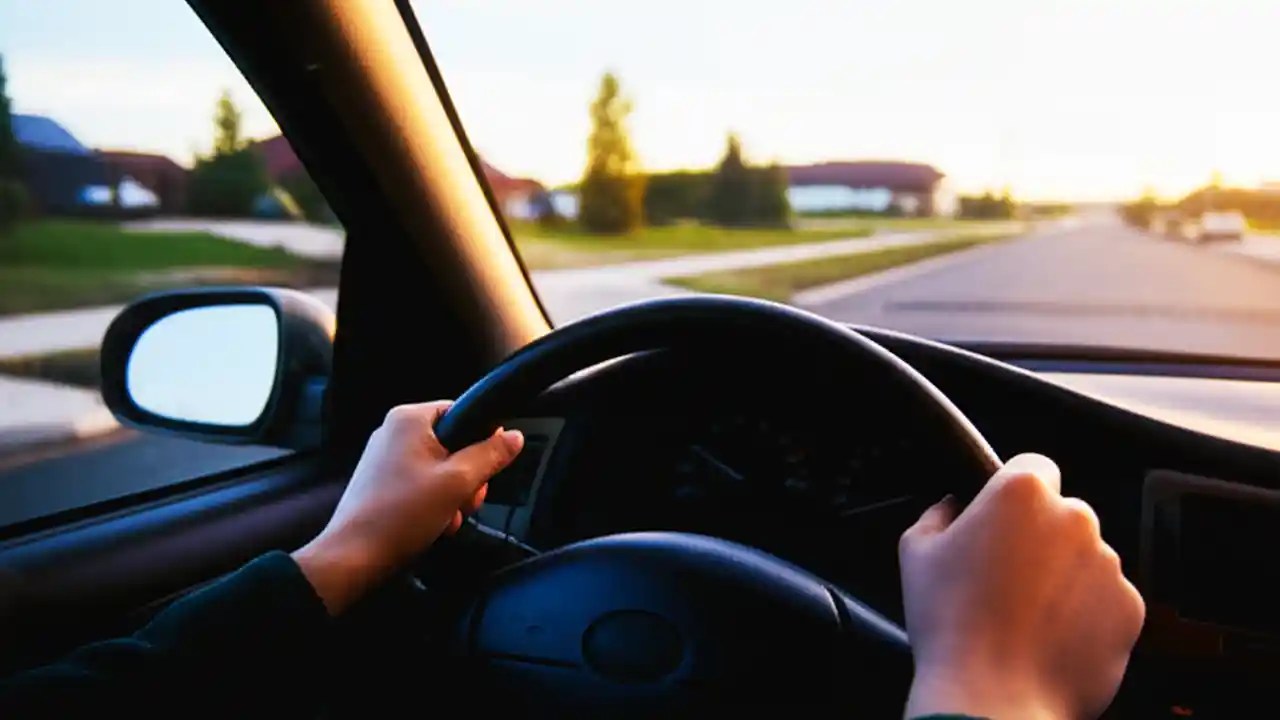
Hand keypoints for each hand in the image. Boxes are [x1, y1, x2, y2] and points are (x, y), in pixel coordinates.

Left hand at [293, 401, 523, 614]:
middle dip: (468, 477)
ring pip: (441, 469)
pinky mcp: (382, 484)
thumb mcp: (457, 482)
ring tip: (446, 518)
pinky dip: (434, 504)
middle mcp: (394, 432)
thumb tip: (515, 436)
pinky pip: (422, 484)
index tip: (487, 468)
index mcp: (409, 419)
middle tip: (465, 500)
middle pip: (454, 444)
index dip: (482, 439)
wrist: (354, 557)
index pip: (462, 412)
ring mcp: (385, 459)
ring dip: (453, 496)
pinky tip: (434, 525)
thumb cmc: (403, 513)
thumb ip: (490, 455)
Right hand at [900, 454, 1144, 719]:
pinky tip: (1048, 637)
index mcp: (1021, 493)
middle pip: (1062, 514)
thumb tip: (951, 507)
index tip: (1001, 521)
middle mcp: (1075, 518)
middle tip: (1006, 577)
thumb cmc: (951, 624)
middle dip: (1041, 538)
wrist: (993, 698)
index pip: (1032, 467)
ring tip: (1025, 616)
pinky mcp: (1130, 608)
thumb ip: (938, 514)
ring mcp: (1109, 564)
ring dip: (1064, 576)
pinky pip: (1106, 599)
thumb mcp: (917, 553)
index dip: (1014, 494)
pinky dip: (1085, 613)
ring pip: (1086, 558)